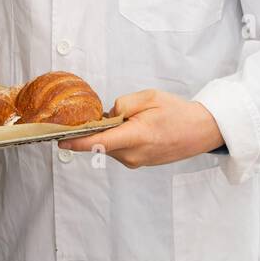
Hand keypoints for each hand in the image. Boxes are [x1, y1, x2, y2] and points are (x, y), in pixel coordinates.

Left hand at [57, 89, 224, 167]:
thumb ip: (123, 104)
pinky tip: (134, 128)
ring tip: (133, 120)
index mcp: (137, 136)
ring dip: (110, 134)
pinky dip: (119, 139)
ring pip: (109, 147)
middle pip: (101, 143)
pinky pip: (118, 150)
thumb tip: (107, 116)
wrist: (201, 131)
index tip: (59, 141)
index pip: (99, 142)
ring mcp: (136, 161)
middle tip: (107, 113)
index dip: (77, 142)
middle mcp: (134, 154)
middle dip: (97, 129)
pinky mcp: (138, 163)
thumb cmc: (178, 112)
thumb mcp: (149, 97)